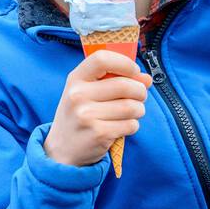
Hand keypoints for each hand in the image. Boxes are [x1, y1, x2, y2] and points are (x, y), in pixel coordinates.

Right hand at [43, 50, 151, 167]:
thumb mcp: (88, 93)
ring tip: (131, 113)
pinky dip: (132, 126)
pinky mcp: (98, 133)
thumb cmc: (80, 115)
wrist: (62, 149)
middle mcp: (78, 95)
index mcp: (75, 79)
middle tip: (139, 96)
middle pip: (124, 85)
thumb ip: (115, 80)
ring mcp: (86, 115)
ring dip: (139, 110)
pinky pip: (130, 125)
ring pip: (131, 106)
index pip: (102, 59)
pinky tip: (121, 127)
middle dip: (140, 91)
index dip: (124, 63)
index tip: (133, 71)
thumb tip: (147, 78)